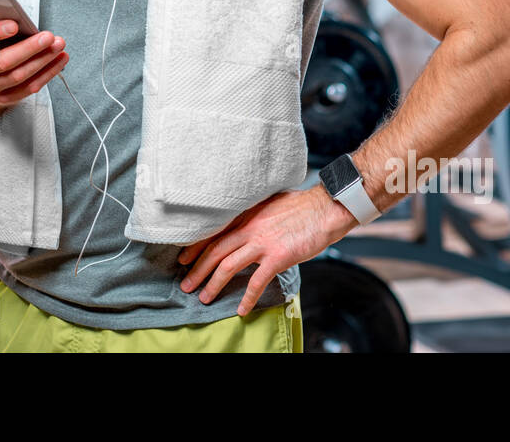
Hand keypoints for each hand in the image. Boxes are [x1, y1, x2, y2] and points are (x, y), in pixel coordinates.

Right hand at [0, 20, 67, 107]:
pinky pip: (28, 88)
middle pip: (2, 62)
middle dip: (29, 48)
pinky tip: (60, 60)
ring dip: (42, 61)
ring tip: (59, 46)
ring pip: (18, 76)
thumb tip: (24, 22)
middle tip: (49, 36)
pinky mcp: (3, 99)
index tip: (15, 24)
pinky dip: (47, 73)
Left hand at [176, 184, 357, 315]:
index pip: (214, 232)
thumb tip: (246, 219)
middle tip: (185, 284)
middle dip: (197, 269)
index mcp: (246, 213)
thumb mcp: (270, 202)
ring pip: (228, 265)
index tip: (183, 258)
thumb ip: (254, 212)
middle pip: (215, 250)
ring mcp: (262, 242)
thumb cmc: (303, 206)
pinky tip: (242, 309)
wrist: (326, 209)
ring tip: (203, 297)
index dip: (195, 247)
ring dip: (213, 284)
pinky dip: (247, 298)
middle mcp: (249, 227)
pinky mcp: (277, 256)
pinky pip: (256, 281)